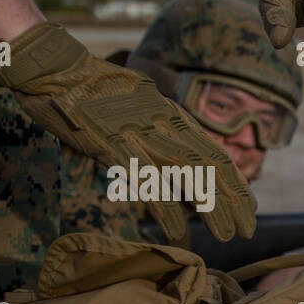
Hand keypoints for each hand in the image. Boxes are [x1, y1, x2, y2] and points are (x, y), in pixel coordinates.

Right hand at [0, 22, 255, 242]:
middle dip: (236, 201)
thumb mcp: (137, 103)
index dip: (237, 183)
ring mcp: (141, 133)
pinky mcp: (115, 145)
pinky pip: (151, 184)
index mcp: (172, 114)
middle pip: (214, 166)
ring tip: (227, 236)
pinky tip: (180, 234)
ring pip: (192, 175)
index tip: (250, 207)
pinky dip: (169, 212)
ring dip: (213, 208)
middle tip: (249, 230)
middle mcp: (165, 123)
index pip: (216, 152)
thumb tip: (171, 152)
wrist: (53, 66)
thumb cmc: (90, 88)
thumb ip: (158, 127)